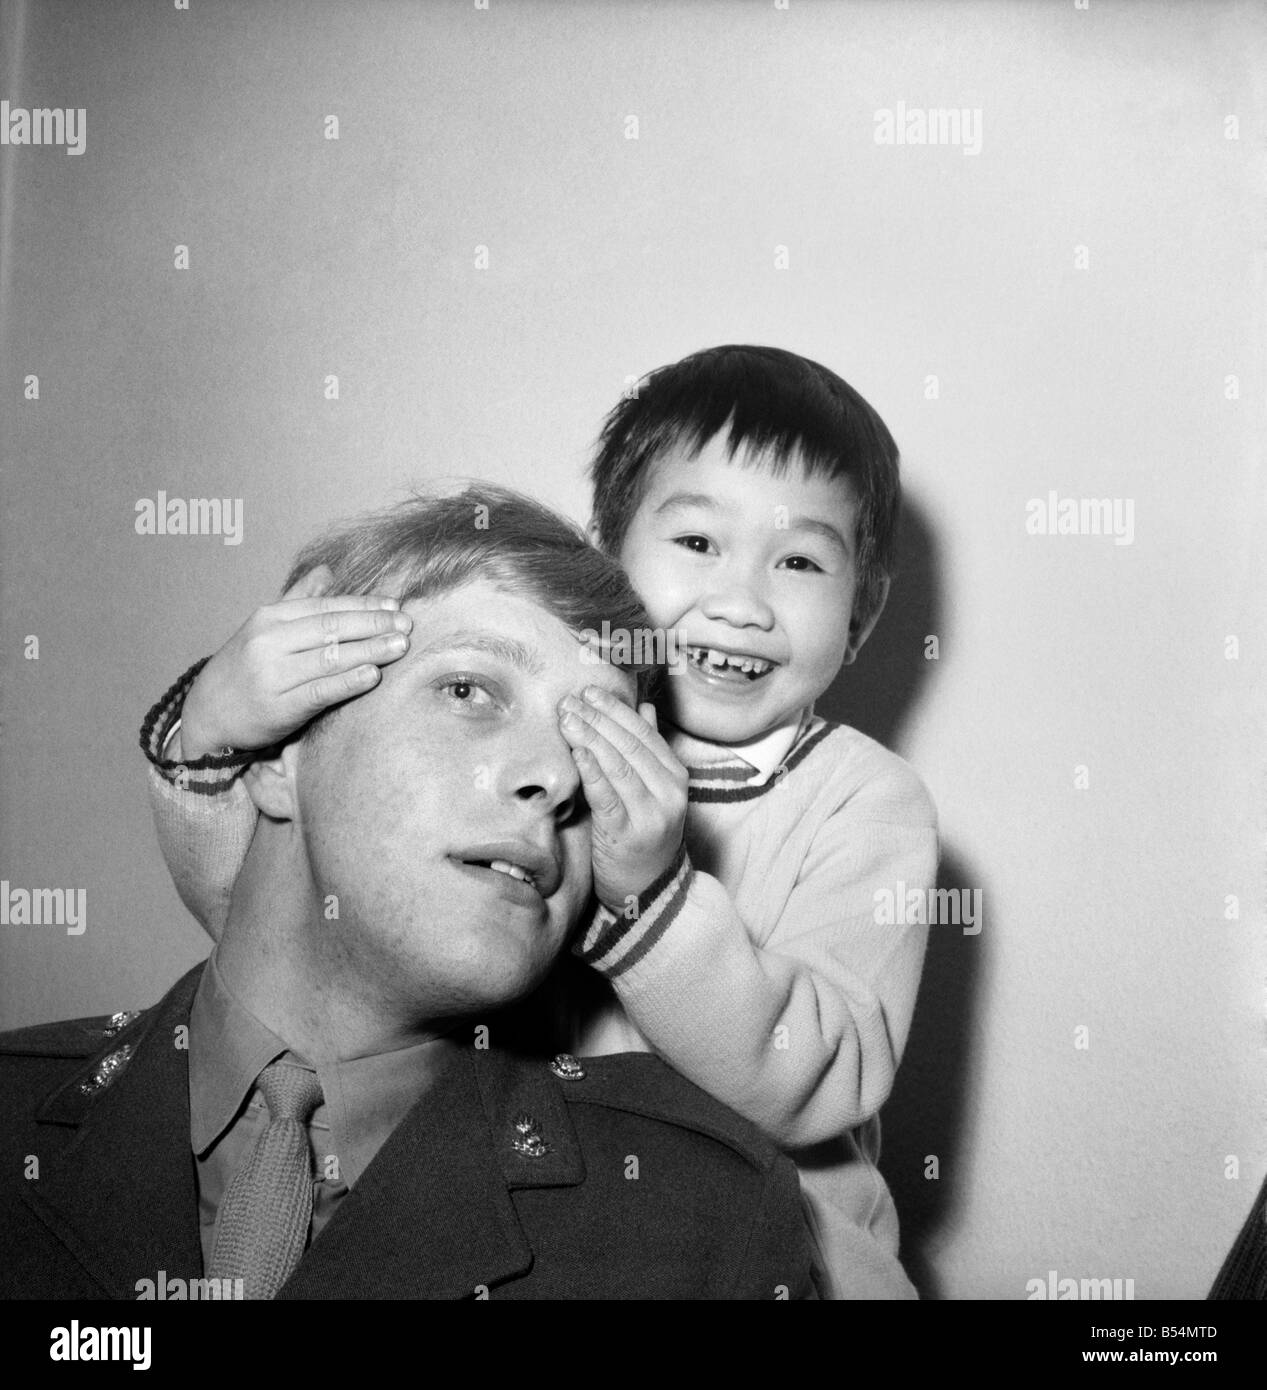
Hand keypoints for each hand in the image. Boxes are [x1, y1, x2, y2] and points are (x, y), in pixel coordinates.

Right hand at [179, 566, 411, 757]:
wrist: (206, 713)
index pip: (325, 607)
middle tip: (407, 625)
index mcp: (269, 618)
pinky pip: (319, 691)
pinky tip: (372, 675)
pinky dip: (347, 682)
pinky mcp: (277, 707)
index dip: (363, 605)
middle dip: (373, 624)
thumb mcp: (264, 627)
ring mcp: (272, 675)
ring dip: (369, 650)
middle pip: (331, 628)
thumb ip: (297, 599)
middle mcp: (268, 642)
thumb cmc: (243, 667)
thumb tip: (328, 570)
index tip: (395, 605)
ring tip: (400, 646)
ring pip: (329, 658)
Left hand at [558, 686, 687, 914]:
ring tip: (566, 719)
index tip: (588, 692)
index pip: (644, 733)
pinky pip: (607, 797)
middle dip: (597, 719)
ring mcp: (651, 814)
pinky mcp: (628, 835)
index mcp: (676, 777)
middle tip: (569, 701)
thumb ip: (650, 749)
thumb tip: (644, 706)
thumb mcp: (654, 790)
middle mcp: (669, 793)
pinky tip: (577, 754)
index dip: (615, 710)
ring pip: (618, 766)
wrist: (649, 891)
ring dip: (589, 738)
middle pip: (629, 746)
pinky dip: (592, 772)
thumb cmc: (645, 835)